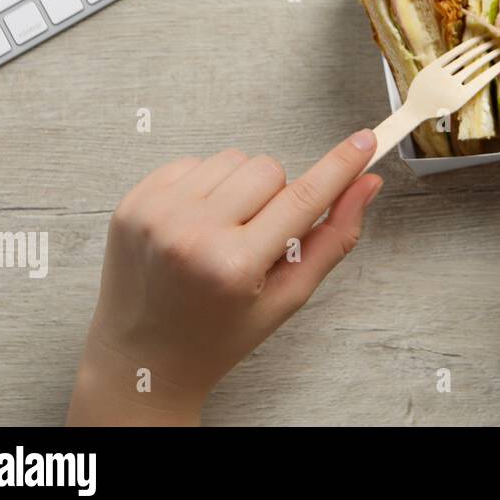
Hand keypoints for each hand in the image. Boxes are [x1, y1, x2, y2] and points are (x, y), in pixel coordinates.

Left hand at [67, 130, 382, 425]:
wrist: (143, 358)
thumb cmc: (218, 334)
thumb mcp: (287, 297)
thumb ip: (334, 237)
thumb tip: (366, 184)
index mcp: (233, 265)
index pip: (303, 198)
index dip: (339, 167)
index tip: (364, 141)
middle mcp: (191, 233)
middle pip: (269, 168)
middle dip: (276, 196)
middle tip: (258, 238)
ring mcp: (156, 213)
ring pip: (233, 159)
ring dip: (240, 188)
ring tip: (225, 232)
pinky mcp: (134, 201)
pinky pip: (194, 161)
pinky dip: (206, 186)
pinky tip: (197, 224)